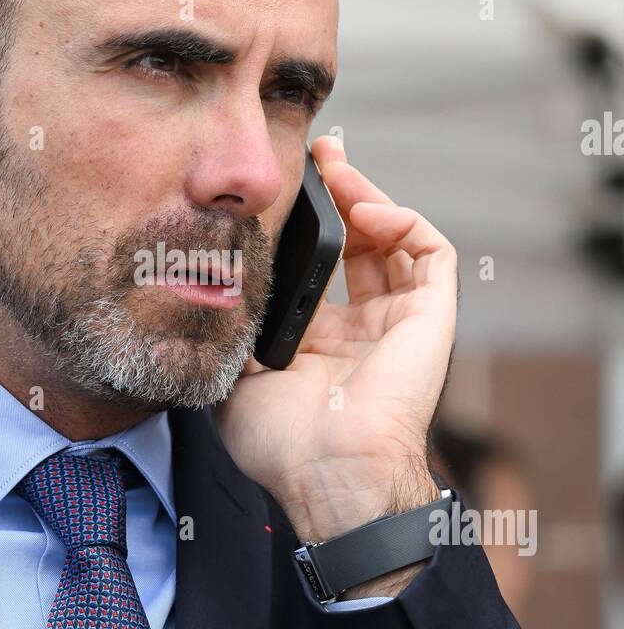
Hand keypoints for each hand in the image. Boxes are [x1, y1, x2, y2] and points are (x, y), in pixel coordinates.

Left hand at [213, 134, 456, 544]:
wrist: (325, 474)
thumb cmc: (279, 443)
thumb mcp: (233, 377)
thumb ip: (225, 332)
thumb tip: (197, 287)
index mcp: (321, 341)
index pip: (319, 266)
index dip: (303, 225)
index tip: (277, 188)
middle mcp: (363, 326)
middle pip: (359, 241)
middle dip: (339, 194)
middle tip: (314, 154)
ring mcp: (400, 319)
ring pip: (395, 236)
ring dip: (366, 196)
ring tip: (334, 168)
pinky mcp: (432, 315)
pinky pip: (430, 249)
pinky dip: (401, 218)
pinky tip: (364, 208)